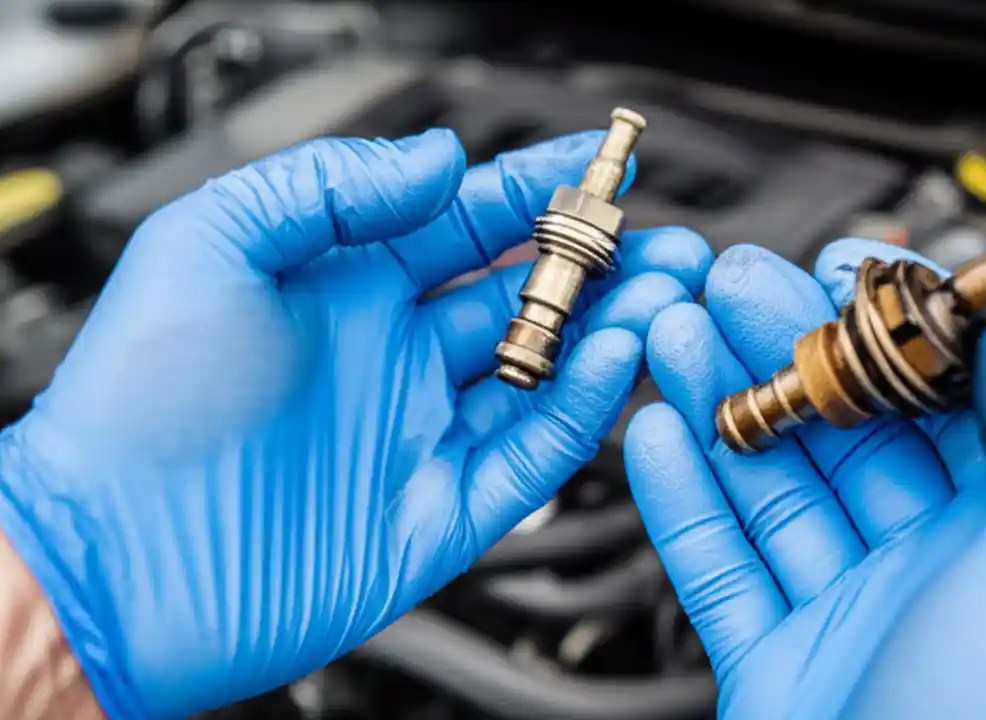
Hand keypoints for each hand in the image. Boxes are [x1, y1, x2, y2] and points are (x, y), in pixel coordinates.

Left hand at [0, 129, 711, 717]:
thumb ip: (333, 186)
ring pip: (544, 369)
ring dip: (611, 327)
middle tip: (660, 238)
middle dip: (598, 262)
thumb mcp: (212, 241)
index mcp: (343, 288)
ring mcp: (420, 433)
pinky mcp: (442, 510)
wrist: (112, 555)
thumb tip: (435, 158)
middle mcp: (391, 357)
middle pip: (522, 294)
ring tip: (667, 290)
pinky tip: (617, 357)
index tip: (598, 163)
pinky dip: (583, 406)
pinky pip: (533, 452)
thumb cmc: (139, 399)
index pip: (464, 222)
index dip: (536, 188)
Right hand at [625, 240, 985, 718]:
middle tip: (724, 282)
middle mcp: (933, 568)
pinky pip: (718, 565)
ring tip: (667, 332)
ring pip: (770, 485)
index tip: (835, 265)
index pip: (946, 396)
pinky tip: (656, 435)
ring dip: (718, 402)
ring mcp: (847, 614)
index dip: (886, 323)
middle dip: (779, 348)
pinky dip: (682, 496)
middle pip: (843, 430)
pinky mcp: (774, 662)